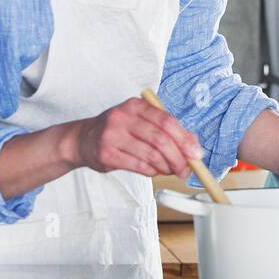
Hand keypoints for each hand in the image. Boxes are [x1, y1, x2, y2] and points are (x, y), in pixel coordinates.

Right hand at [69, 97, 203, 177]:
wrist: (83, 139)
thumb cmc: (119, 131)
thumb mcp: (141, 122)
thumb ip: (167, 130)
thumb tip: (194, 146)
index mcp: (136, 106)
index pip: (167, 121)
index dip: (184, 139)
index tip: (195, 154)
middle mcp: (123, 117)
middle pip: (161, 139)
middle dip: (178, 158)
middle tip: (184, 170)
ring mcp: (112, 135)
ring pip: (151, 155)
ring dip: (166, 167)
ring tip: (169, 171)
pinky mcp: (106, 154)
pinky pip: (138, 166)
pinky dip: (151, 171)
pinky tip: (153, 171)